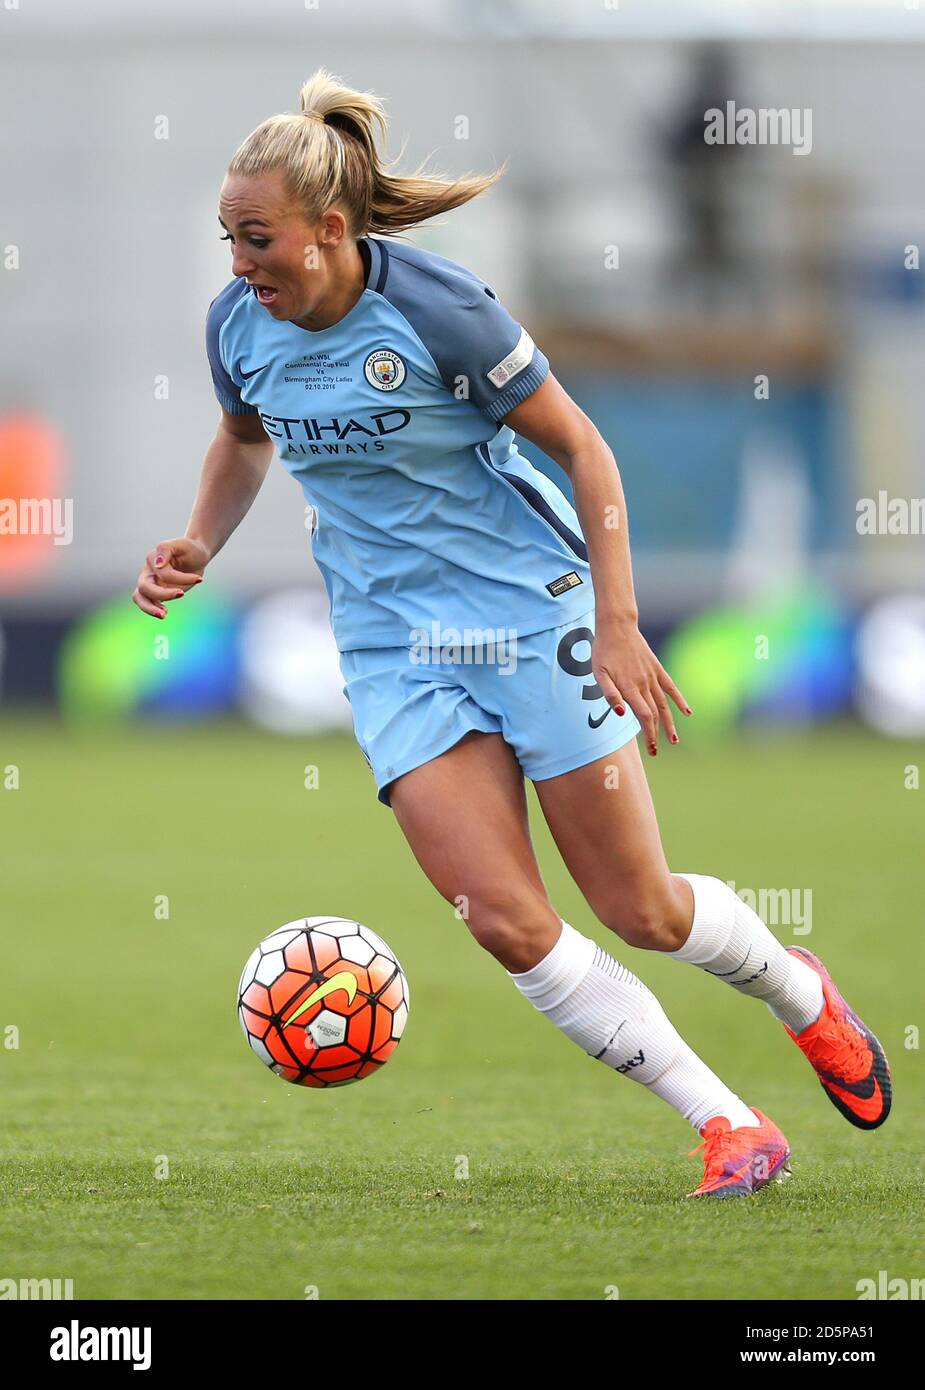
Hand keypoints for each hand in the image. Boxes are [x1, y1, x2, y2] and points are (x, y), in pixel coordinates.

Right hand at [132, 536, 208, 618]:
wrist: (196, 557)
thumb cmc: (190, 550)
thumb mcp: (182, 544)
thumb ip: (165, 549)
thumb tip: (158, 565)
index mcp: (153, 557)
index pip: (163, 572)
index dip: (180, 577)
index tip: (199, 579)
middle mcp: (148, 571)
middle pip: (145, 586)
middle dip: (161, 595)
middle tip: (181, 595)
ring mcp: (150, 582)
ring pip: (140, 597)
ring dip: (149, 608)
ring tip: (164, 615)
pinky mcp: (156, 592)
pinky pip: (148, 603)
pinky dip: (154, 609)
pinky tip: (165, 612)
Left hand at [592, 618, 691, 755]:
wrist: (617, 627)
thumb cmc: (604, 651)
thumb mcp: (598, 673)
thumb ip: (610, 693)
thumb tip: (620, 713)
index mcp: (630, 688)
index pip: (644, 717)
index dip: (649, 734)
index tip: (652, 749)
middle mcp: (644, 684)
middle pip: (654, 714)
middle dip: (657, 734)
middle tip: (657, 751)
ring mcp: (652, 676)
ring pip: (664, 704)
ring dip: (670, 723)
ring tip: (675, 740)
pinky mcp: (657, 668)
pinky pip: (671, 687)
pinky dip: (680, 700)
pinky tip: (687, 712)